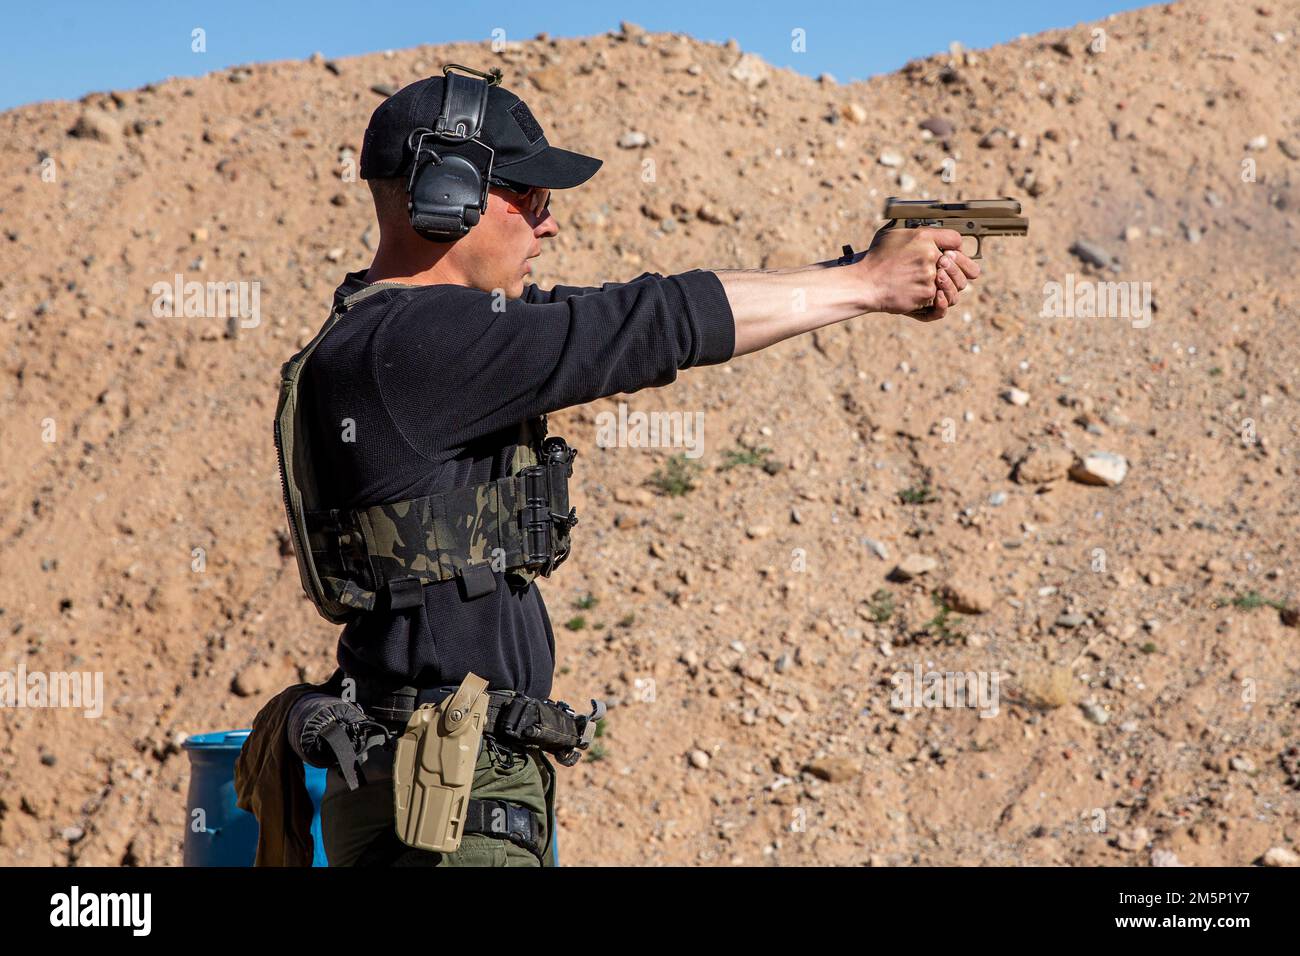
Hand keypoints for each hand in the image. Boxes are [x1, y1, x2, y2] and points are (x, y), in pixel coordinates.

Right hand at [857, 226, 980, 320]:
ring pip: (957, 283)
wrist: (865, 284)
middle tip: (950, 271)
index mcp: (923, 236)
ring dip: (952, 285)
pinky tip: (935, 296)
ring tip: (941, 285)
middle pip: (961, 262)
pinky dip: (939, 300)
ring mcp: (930, 276)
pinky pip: (943, 299)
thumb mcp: (892, 233)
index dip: (957, 247)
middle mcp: (930, 255)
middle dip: (960, 267)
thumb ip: (914, 231)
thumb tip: (929, 232)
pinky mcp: (927, 294)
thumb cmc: (876, 259)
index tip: (954, 253)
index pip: (956, 238)